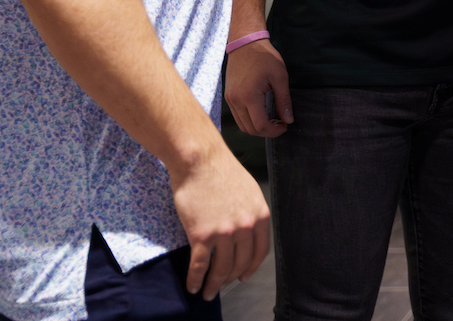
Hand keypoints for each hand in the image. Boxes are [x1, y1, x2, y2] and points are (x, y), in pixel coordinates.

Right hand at [169, 144, 269, 298]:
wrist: (199, 160)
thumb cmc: (220, 171)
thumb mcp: (248, 191)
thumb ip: (250, 213)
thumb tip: (246, 234)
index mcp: (260, 215)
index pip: (260, 252)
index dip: (251, 267)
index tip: (244, 276)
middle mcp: (245, 227)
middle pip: (240, 263)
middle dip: (230, 279)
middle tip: (222, 286)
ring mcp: (224, 232)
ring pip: (220, 269)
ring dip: (213, 286)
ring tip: (207, 293)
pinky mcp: (202, 235)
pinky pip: (199, 267)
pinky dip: (195, 280)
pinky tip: (192, 287)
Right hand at [225, 40, 293, 137]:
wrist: (245, 43)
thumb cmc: (265, 57)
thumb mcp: (280, 77)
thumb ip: (284, 101)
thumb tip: (289, 120)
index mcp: (249, 96)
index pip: (260, 125)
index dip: (274, 131)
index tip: (285, 125)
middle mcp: (236, 101)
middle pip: (250, 129)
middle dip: (267, 131)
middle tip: (281, 124)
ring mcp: (230, 99)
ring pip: (242, 125)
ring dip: (257, 127)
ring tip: (272, 120)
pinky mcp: (228, 96)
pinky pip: (238, 116)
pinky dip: (249, 120)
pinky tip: (262, 112)